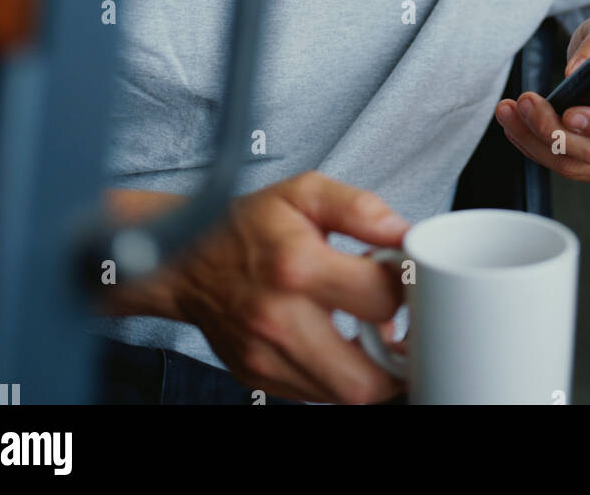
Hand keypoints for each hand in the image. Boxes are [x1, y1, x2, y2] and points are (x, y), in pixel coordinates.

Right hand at [166, 171, 410, 404]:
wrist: (186, 257)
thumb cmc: (250, 224)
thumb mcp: (305, 192)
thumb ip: (359, 208)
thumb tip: (402, 233)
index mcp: (296, 265)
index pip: (380, 300)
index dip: (404, 290)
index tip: (400, 280)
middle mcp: (279, 319)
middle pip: (366, 378)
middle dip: (396, 358)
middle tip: (399, 328)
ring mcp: (266, 356)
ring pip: (344, 396)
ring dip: (370, 370)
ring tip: (370, 333)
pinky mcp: (259, 376)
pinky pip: (318, 396)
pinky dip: (339, 376)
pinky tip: (338, 342)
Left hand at [494, 12, 589, 182]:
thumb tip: (574, 69)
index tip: (569, 111)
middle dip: (552, 129)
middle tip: (525, 102)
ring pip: (570, 165)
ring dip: (532, 140)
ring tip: (508, 111)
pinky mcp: (587, 163)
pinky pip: (557, 164)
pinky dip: (530, 146)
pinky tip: (514, 124)